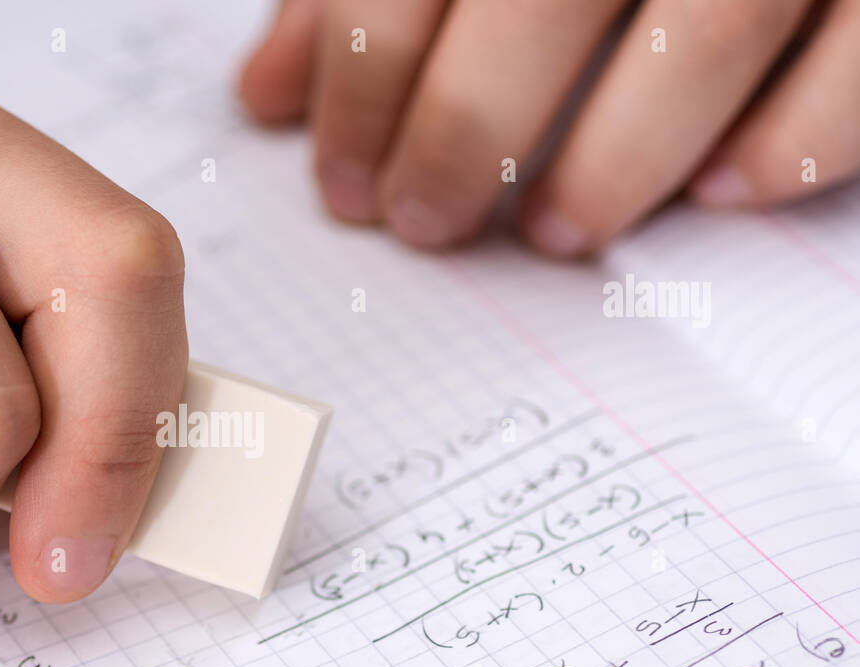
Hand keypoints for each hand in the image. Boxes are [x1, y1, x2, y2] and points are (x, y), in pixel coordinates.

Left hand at [239, 0, 859, 254]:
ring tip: (554, 235)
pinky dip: (795, 135)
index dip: (362, 84)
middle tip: (425, 222)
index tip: (343, 184)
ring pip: (708, 32)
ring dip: (616, 159)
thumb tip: (264, 97)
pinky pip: (858, 58)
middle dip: (466, 131)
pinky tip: (721, 193)